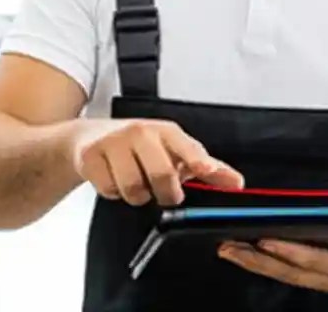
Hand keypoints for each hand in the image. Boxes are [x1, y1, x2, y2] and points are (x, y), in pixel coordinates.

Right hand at [69, 118, 243, 206]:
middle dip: (164, 193)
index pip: (187, 147)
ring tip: (134, 180)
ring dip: (137, 195)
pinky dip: (113, 193)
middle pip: (162, 175)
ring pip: (134, 189)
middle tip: (161, 190)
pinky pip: (109, 191)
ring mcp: (114, 141)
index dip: (199, 162)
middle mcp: (141, 132)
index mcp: (167, 131)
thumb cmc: (140, 146)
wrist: (90, 137)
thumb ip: (206, 168)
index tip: (207, 171)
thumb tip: (237, 183)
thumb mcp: (173, 151)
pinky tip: (113, 178)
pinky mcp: (91, 155)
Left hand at [217, 238, 327, 291]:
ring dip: (257, 262)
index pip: (323, 263)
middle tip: (228, 245)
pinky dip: (269, 260)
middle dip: (260, 261)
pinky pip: (294, 268)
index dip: (295, 254)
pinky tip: (249, 249)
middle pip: (295, 273)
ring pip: (288, 273)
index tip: (268, 241)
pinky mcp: (327, 270)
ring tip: (227, 247)